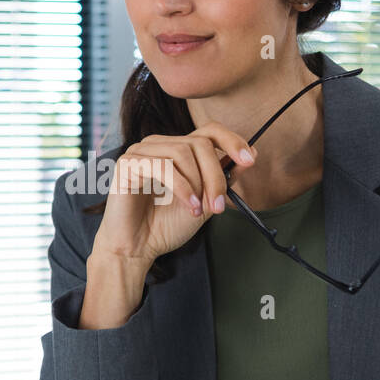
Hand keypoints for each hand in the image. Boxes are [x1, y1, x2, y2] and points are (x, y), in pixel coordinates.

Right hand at [91, 120, 256, 264]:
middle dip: (215, 176)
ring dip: (198, 184)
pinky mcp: (127, 163)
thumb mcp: (205, 202)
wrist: (136, 248)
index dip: (232, 141)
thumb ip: (224, 178)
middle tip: (218, 206)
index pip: (209, 131)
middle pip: (200, 143)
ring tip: (198, 210)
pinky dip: (182, 187)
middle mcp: (159, 145)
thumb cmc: (165, 226)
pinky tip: (188, 206)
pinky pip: (163, 166)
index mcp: (176, 150)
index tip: (250, 160)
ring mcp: (141, 151)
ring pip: (182, 152)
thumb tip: (252, 153)